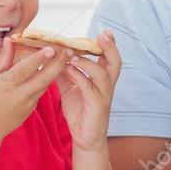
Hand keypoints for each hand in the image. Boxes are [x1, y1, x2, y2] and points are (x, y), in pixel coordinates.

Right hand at [0, 38, 70, 140]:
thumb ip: (3, 60)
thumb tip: (10, 40)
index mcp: (6, 85)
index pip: (26, 69)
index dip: (39, 59)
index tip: (51, 48)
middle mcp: (20, 94)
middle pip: (44, 78)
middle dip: (58, 64)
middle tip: (69, 51)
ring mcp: (28, 103)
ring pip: (45, 84)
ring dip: (56, 70)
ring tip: (66, 56)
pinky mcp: (32, 108)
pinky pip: (41, 91)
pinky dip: (47, 80)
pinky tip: (53, 69)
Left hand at [57, 30, 122, 151]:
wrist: (85, 138)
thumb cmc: (81, 112)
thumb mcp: (71, 87)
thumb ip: (66, 72)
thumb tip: (55, 56)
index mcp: (102, 79)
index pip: (110, 58)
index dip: (109, 45)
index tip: (105, 31)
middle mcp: (107, 85)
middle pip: (115, 62)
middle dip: (110, 47)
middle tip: (104, 34)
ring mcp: (103, 95)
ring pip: (102, 73)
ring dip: (87, 62)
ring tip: (73, 55)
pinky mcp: (97, 106)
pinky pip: (89, 88)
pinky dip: (79, 77)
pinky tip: (69, 71)